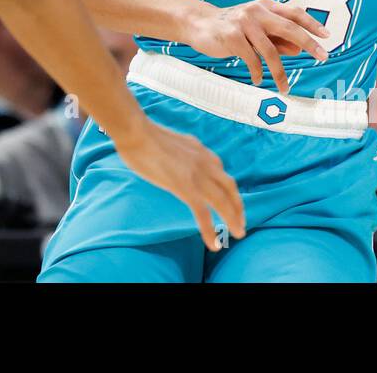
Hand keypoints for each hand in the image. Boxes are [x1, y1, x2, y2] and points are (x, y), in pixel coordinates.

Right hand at [113, 119, 244, 251]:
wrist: (135, 132)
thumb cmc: (143, 135)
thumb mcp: (172, 143)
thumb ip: (182, 153)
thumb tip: (180, 160)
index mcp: (201, 151)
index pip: (221, 173)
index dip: (229, 191)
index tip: (230, 202)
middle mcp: (205, 161)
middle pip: (230, 188)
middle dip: (238, 207)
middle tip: (241, 222)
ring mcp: (197, 174)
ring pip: (223, 202)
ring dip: (232, 219)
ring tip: (238, 234)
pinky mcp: (186, 186)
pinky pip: (203, 213)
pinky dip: (210, 230)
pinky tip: (212, 244)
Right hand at [184, 0, 329, 93]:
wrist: (200, 25)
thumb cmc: (233, 28)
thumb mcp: (256, 31)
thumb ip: (276, 39)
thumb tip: (298, 50)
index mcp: (266, 6)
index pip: (294, 13)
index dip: (312, 24)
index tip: (327, 37)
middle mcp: (257, 11)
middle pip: (289, 28)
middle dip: (308, 43)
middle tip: (322, 57)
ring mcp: (243, 22)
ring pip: (270, 50)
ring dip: (280, 72)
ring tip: (284, 87)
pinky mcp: (231, 36)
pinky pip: (251, 59)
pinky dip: (258, 72)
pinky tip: (259, 80)